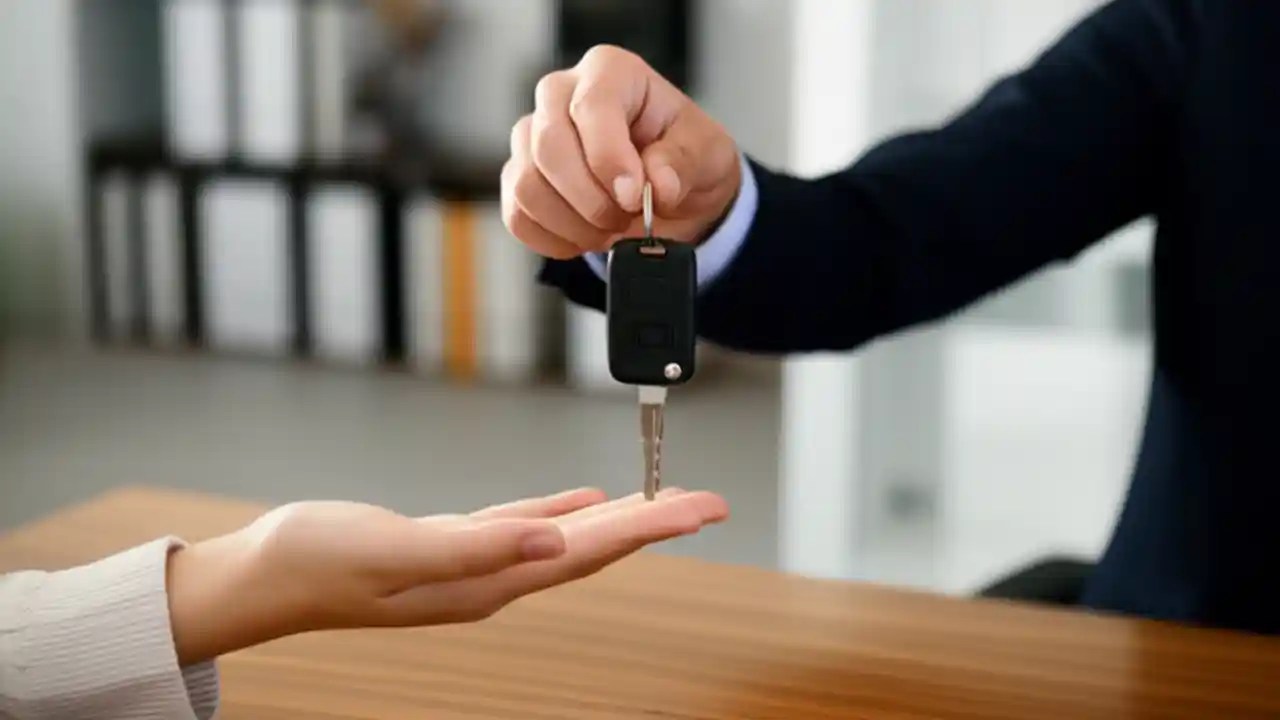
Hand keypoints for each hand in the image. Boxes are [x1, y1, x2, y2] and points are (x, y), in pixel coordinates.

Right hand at [166, 487, 727, 664]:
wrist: (264, 576)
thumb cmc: (317, 563)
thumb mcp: (394, 551)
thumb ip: (478, 549)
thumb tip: (557, 546)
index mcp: (488, 584)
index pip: (589, 552)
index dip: (650, 528)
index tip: (701, 509)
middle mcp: (494, 580)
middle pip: (594, 547)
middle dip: (655, 523)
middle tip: (709, 502)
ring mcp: (476, 564)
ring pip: (567, 536)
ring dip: (619, 519)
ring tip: (665, 501)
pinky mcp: (452, 544)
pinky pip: (526, 525)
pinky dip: (561, 510)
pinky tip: (583, 501)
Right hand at [502, 45, 741, 258]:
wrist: (668, 190)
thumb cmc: (683, 155)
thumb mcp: (708, 153)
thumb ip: (685, 161)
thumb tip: (658, 183)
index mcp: (611, 72)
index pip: (592, 105)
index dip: (608, 158)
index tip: (633, 196)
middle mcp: (561, 95)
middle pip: (549, 145)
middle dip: (591, 199)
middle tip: (626, 218)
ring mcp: (532, 136)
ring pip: (528, 184)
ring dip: (573, 223)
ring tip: (610, 229)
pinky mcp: (519, 176)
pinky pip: (517, 214)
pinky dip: (553, 239)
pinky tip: (584, 238)